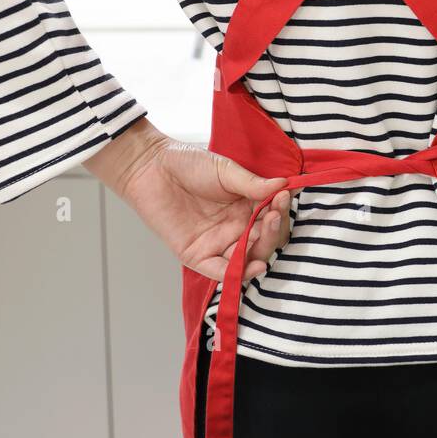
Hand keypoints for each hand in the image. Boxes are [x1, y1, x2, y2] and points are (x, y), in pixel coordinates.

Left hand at [86, 119, 292, 282]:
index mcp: (246, 207)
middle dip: (275, 229)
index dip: (281, 210)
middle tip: (275, 214)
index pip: (273, 217)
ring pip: (248, 257)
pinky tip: (254, 266)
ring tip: (267, 230)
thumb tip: (285, 185)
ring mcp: (218, 243)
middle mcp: (236, 228)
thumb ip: (253, 183)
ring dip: (262, 249)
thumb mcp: (225, 170)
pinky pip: (221, 271)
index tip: (284, 197)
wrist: (150, 168)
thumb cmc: (187, 164)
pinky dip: (238, 273)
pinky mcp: (198, 256)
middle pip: (264, 240)